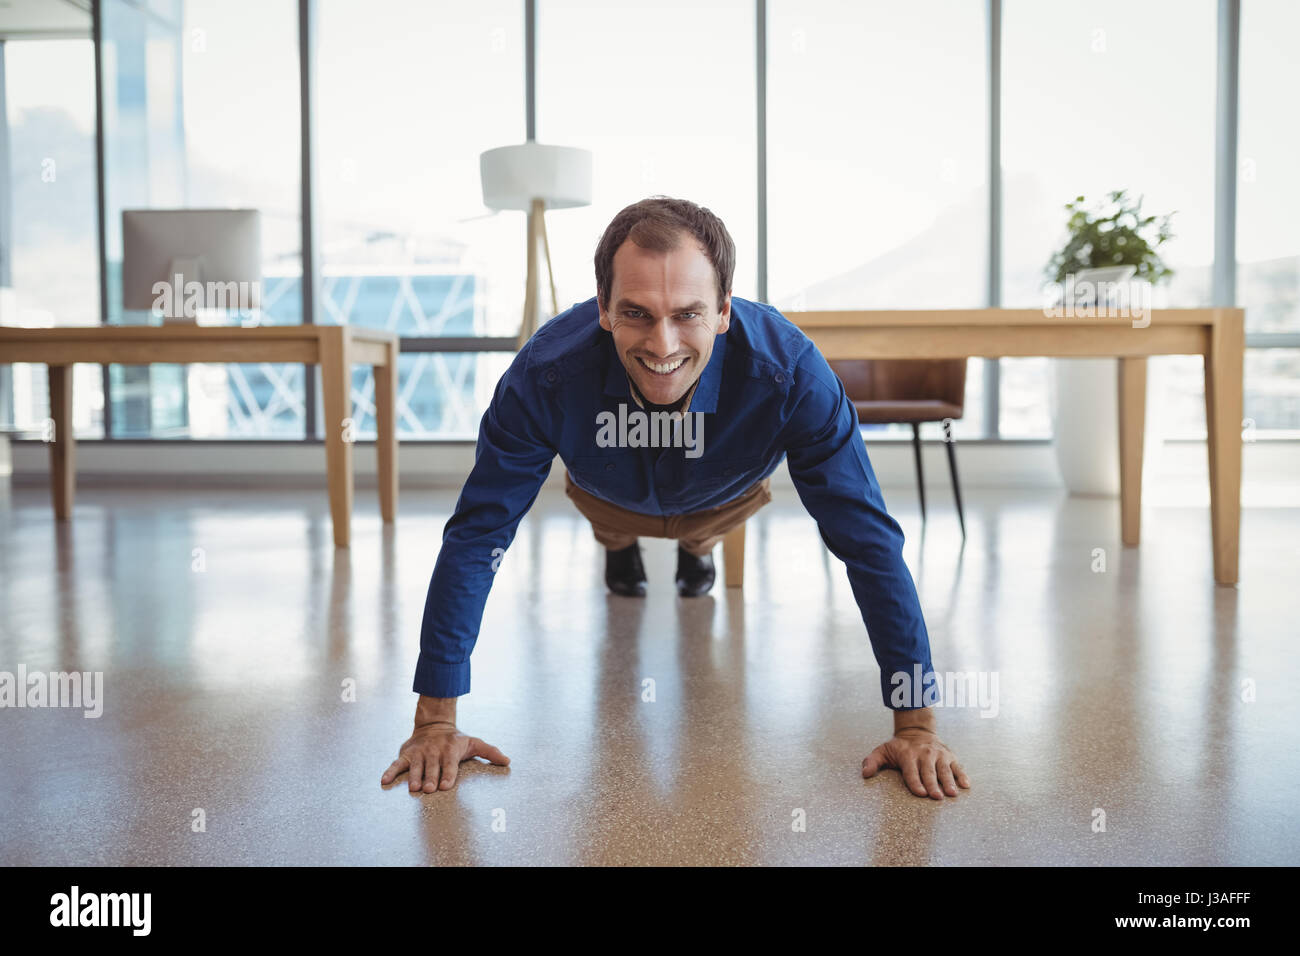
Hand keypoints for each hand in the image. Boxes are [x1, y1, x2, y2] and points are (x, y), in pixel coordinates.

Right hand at [381, 721, 509, 792]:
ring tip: (414, 788)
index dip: (448, 774)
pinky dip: (390, 772)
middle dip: (430, 777)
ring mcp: (419, 753)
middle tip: (429, 789)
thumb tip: (508, 761)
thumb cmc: (456, 740)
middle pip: (432, 767)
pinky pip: (396, 764)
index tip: (445, 785)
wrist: (434, 725)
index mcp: (450, 749)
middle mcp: (434, 750)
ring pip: (415, 767)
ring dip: (414, 777)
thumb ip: (490, 752)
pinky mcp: (406, 754)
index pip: (449, 764)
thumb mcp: (474, 743)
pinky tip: (384, 781)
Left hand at [862, 727, 969, 799]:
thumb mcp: (883, 750)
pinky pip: (957, 766)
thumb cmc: (899, 747)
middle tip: (937, 797)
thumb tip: (865, 774)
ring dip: (949, 782)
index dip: (915, 783)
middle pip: (929, 772)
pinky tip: (966, 785)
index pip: (912, 772)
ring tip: (952, 793)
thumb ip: (872, 761)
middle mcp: (925, 754)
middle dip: (933, 785)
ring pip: (944, 770)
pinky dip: (962, 775)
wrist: (917, 730)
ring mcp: (939, 755)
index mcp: (908, 755)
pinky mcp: (950, 756)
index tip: (920, 793)